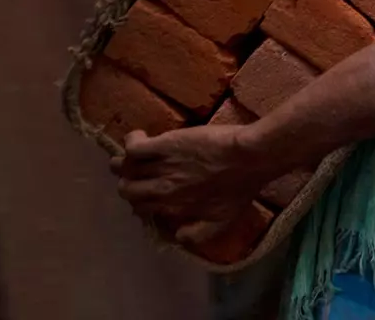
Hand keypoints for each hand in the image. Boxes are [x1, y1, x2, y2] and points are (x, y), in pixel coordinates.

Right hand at [110, 124, 272, 244]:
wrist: (250, 158)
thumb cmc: (241, 187)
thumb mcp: (223, 220)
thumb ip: (199, 233)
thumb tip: (178, 237)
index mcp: (174, 206)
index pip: (142, 208)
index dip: (141, 201)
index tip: (147, 193)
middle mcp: (162, 189)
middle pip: (127, 189)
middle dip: (128, 182)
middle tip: (137, 172)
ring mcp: (161, 166)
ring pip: (124, 168)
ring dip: (123, 162)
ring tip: (133, 155)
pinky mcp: (165, 145)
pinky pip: (134, 147)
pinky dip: (132, 142)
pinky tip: (139, 138)